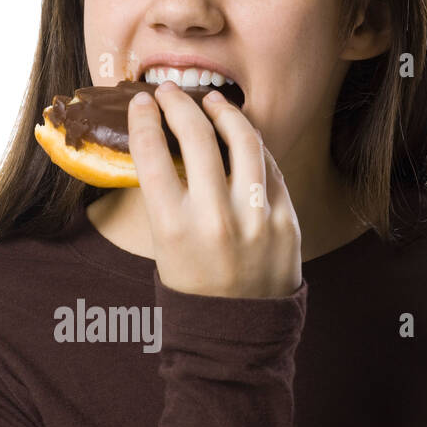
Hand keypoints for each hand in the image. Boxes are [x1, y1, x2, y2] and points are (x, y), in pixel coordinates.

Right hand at [126, 81, 302, 297]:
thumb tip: (163, 139)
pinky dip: (252, 146)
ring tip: (212, 101)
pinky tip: (240, 135)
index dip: (143, 119)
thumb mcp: (165, 246)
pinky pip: (270, 168)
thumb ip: (166, 196)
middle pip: (195, 136)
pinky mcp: (286, 220)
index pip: (151, 153)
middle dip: (178, 104)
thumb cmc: (192, 286)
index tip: (141, 103)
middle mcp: (215, 219)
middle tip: (169, 92)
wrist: (236, 334)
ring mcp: (255, 219)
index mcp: (174, 227)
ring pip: (243, 140)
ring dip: (223, 111)